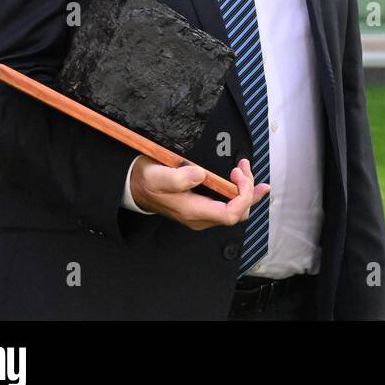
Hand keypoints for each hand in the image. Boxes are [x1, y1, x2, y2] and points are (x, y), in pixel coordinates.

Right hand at [130, 156, 269, 230]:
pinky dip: (240, 192)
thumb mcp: (158, 176)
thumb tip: (200, 175)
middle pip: (239, 213)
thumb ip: (178, 178)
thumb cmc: (147, 181)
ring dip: (246, 190)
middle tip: (242, 167)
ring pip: (236, 210)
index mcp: (193, 212)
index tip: (238, 174)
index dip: (243, 196)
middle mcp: (201, 217)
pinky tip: (243, 180)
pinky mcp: (203, 206)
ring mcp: (203, 213)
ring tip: (244, 168)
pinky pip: (229, 205)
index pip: (231, 214)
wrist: (136, 186)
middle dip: (248, 190)